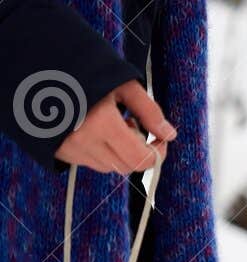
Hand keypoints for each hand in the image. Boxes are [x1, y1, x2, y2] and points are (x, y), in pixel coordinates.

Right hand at [54, 80, 174, 173]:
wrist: (30, 63)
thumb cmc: (79, 68)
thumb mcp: (121, 83)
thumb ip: (148, 110)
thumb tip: (169, 134)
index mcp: (101, 124)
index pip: (141, 159)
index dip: (157, 152)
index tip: (159, 138)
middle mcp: (83, 142)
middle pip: (126, 166)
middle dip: (138, 150)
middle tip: (132, 124)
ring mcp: (67, 149)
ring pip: (108, 165)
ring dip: (118, 151)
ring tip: (109, 122)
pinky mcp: (57, 151)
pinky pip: (88, 161)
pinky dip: (99, 150)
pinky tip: (92, 127)